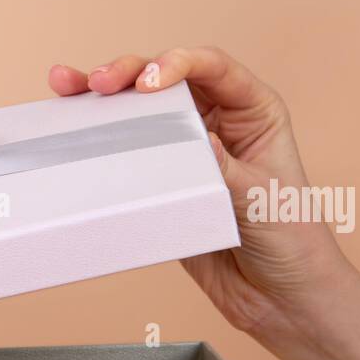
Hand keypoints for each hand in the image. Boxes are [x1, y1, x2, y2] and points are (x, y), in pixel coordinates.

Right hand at [49, 48, 357, 339]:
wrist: (279, 295)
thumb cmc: (290, 240)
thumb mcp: (261, 197)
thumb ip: (223, 167)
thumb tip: (191, 138)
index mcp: (255, 111)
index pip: (213, 68)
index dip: (177, 64)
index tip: (147, 83)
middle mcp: (220, 121)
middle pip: (169, 79)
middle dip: (131, 72)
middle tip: (100, 84)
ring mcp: (188, 150)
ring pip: (142, 109)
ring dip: (105, 94)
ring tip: (68, 85)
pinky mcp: (164, 181)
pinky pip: (130, 151)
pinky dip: (102, 136)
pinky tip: (72, 120)